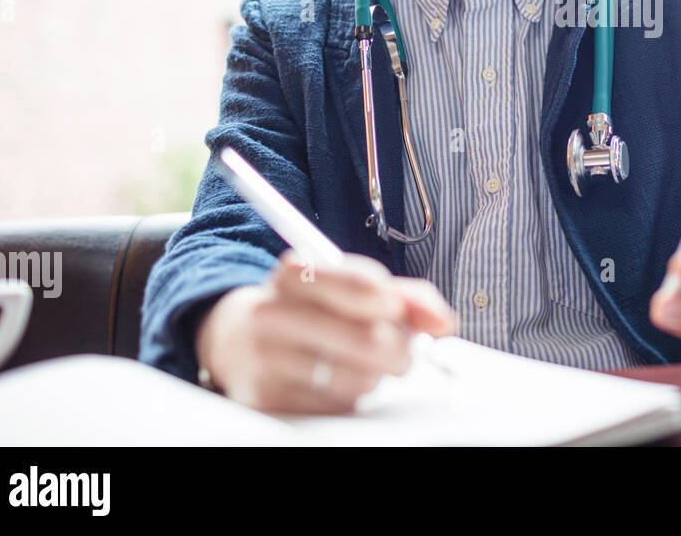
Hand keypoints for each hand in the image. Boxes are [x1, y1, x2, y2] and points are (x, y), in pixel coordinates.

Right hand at [195, 249, 457, 413]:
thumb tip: (444, 321)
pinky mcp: (268, 400)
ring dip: (376, 375)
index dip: (382, 296)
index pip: (347, 281)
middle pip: (365, 339)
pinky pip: (337, 405)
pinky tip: (337, 382)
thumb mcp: (344, 287)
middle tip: (403, 350)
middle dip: (400, 348)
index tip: (396, 307)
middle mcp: (273, 314)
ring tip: (363, 364)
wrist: (236, 340)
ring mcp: (267, 360)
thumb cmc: (308, 309)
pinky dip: (351, 396)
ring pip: (357, 377)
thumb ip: (402, 296)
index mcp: (293, 275)